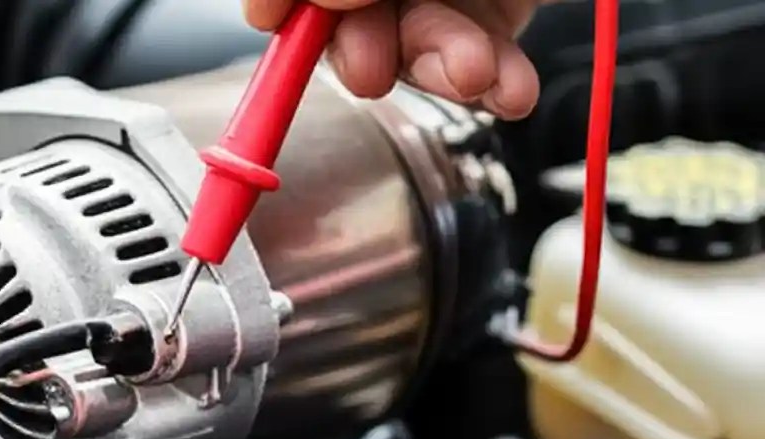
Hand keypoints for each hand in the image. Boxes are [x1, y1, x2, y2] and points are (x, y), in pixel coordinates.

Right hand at [242, 0, 546, 118]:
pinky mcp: (494, 5)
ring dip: (441, 70)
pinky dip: (495, 80)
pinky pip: (482, 52)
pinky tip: (507, 89)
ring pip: (414, 40)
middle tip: (373, 66)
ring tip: (477, 74)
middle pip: (344, 9)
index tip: (274, 21)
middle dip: (367, 44)